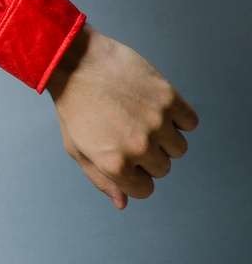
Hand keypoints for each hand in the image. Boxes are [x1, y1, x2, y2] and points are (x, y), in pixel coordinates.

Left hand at [47, 23, 197, 208]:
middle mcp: (139, 147)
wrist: (73, 60)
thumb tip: (123, 203)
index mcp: (114, 164)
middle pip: (162, 169)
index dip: (134, 174)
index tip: (123, 155)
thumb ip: (101, 179)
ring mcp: (156, 122)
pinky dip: (179, 117)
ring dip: (164, 137)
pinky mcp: (169, 98)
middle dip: (147, 154)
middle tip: (126, 130)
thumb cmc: (72, 104)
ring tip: (139, 117)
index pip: (144, 190)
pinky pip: (190, 122)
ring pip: (179, 148)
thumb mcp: (76, 147)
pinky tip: (154, 105)